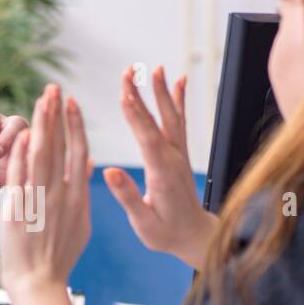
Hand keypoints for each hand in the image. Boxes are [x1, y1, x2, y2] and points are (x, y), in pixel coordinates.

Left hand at [0, 85, 92, 304]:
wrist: (40, 282)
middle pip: (60, 146)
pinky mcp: (21, 209)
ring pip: (42, 154)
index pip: (78, 151)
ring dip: (41, 125)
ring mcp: (42, 201)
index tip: (71, 103)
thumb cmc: (58, 256)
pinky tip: (24, 133)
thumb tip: (86, 163)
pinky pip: (21, 176)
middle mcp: (63, 195)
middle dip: (57, 114)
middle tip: (54, 88)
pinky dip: (22, 154)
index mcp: (78, 197)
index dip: (74, 125)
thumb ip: (80, 189)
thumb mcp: (80, 222)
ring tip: (41, 100)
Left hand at [0, 98, 27, 206]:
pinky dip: (28, 172)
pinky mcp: (18, 164)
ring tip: (11, 169)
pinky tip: (23, 181)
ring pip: (28, 144)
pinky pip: (29, 166)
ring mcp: (13, 144)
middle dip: (6, 140)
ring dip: (22, 155)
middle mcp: (1, 124)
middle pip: (16, 125)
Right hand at [104, 65, 215, 268]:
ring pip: (170, 116)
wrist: (194, 235)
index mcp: (161, 174)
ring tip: (154, 68)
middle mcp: (173, 159)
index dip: (135, 114)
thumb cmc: (166, 233)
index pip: (146, 138)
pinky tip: (178, 82)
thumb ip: (128, 197)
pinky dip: (178, 100)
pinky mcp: (180, 154)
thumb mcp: (144, 223)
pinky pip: (179, 122)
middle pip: (156, 120)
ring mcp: (179, 154)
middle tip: (129, 71)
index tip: (124, 92)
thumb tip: (109, 172)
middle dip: (141, 94)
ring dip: (161, 91)